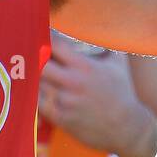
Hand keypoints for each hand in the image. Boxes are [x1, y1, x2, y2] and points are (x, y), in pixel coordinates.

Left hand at [39, 35, 147, 154]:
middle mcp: (72, 82)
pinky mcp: (61, 118)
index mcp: (85, 66)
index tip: (40, 37)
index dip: (44, 38)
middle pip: (39, 64)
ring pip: (36, 84)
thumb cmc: (123, 93)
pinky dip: (34, 96)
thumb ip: (107, 44)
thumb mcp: (119, 64)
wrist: (126, 128)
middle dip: (34, 59)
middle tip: (31, 57)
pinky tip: (36, 91)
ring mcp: (65, 102)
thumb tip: (99, 28)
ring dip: (33, 78)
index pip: (54, 45)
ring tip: (30, 73)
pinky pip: (37, 104)